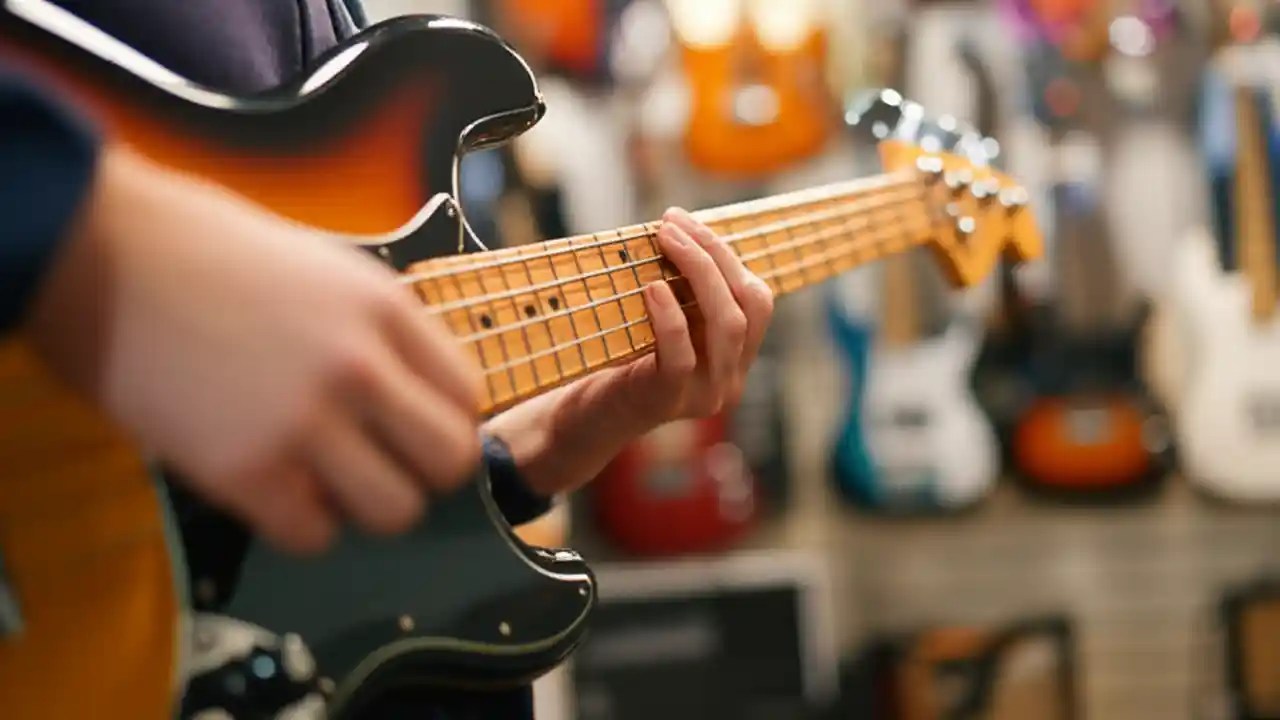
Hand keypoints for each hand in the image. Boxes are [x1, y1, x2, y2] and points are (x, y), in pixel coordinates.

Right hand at [29, 148, 482, 553]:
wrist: (99, 251)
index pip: (467, 398)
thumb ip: (379, 330)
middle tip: (377, 463)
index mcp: (385, 308)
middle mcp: (360, 365)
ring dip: (362, 506)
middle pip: (449, 462)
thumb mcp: (324, 267)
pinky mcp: (245, 470)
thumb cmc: (204, 251)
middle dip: (419, 473)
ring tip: (322, 478)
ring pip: (394, 511)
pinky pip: (314, 534)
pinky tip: (271, 486)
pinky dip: (299, 523)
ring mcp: (305, 420)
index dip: (441, 423)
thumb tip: (414, 394)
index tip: (407, 430)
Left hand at [606, 207, 775, 425]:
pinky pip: (682, 356)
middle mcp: (730, 379)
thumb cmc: (619, 363)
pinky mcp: (669, 401)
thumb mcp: (659, 325)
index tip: (687, 221)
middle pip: (750, 305)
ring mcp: (704, 394)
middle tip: (673, 221)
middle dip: (715, 253)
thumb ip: (680, 293)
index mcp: (735, 358)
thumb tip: (676, 228)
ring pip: (728, 326)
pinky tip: (652, 288)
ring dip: (700, 272)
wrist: (585, 421)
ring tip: (666, 240)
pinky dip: (671, 317)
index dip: (728, 255)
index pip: (757, 299)